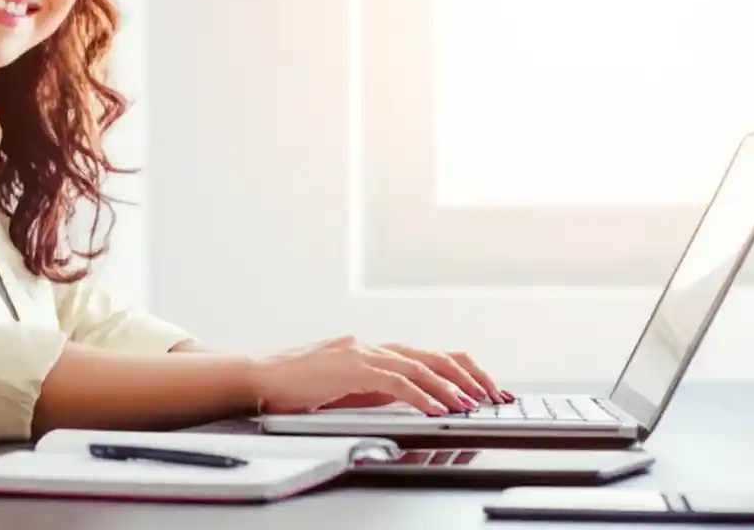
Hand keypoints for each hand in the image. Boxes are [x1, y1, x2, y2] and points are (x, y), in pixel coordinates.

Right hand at [251, 335, 511, 415]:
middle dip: (469, 376)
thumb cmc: (296, 389)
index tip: (485, 388)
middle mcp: (371, 346)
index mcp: (372, 350)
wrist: (258, 379)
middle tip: (494, 394)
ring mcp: (361, 353)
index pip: (428, 355)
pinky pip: (396, 381)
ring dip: (450, 387)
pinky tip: (438, 408)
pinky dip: (421, 395)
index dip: (461, 371)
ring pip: (420, 366)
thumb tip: (411, 399)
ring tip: (473, 405)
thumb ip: (375, 388)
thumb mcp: (345, 388)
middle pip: (434, 355)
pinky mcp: (350, 368)